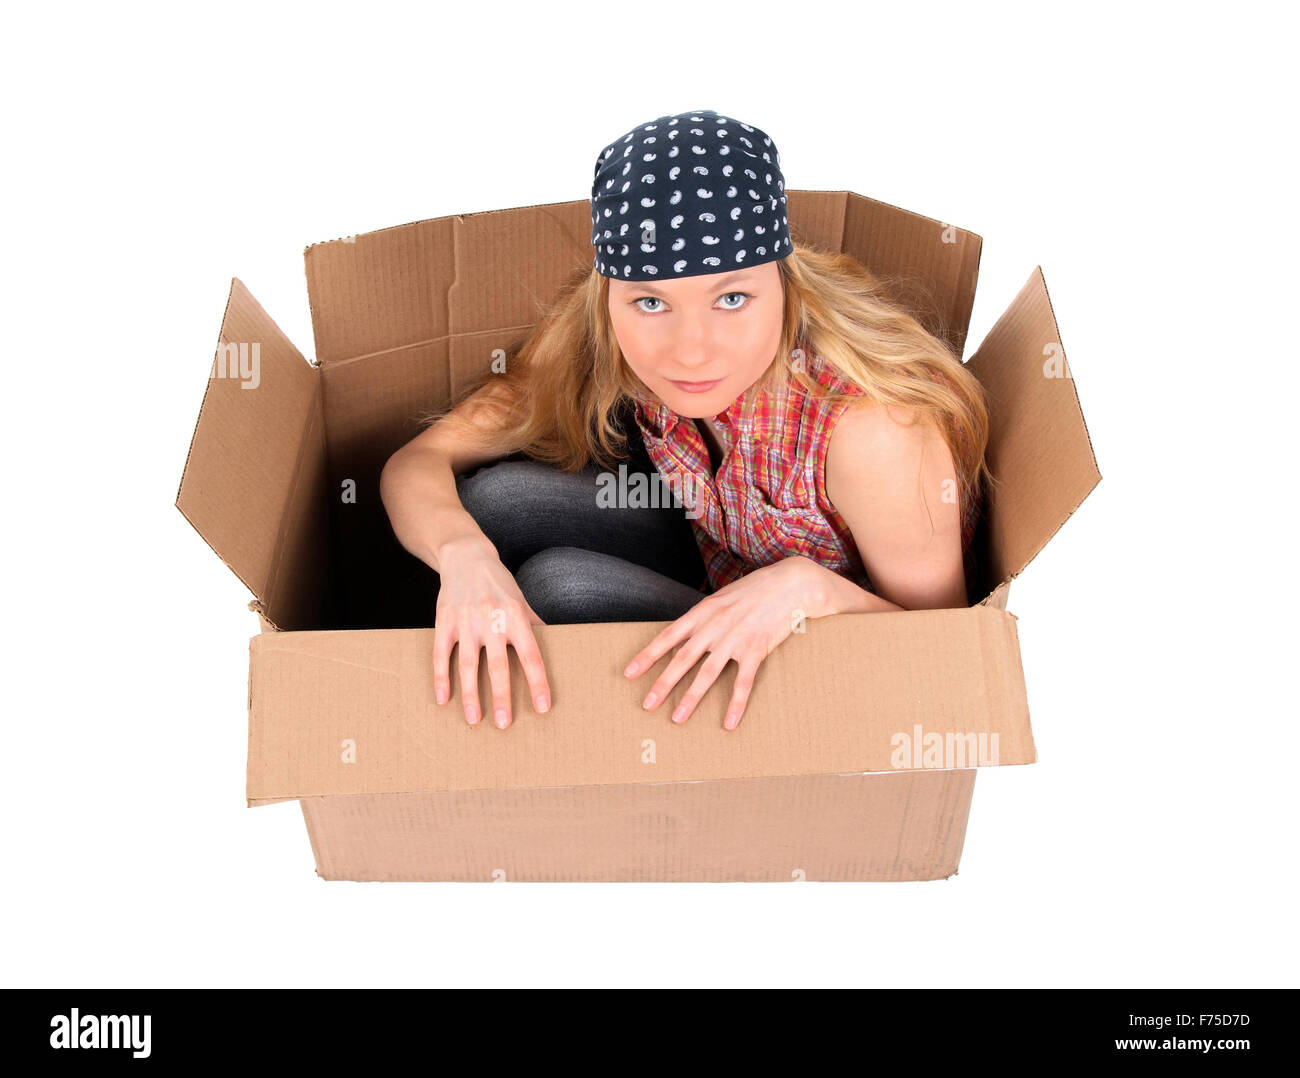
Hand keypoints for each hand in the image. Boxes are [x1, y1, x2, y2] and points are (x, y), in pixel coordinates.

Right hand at [432, 535, 550, 728]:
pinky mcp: (444, 622)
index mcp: (516, 617)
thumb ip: (535, 625)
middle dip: (502, 696)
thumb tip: (559, 643)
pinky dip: (440, 678)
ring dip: (470, 694)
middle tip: (505, 724)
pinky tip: (443, 699)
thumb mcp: (522, 600)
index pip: (531, 655)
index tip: (542, 707)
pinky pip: (441, 654)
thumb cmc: (499, 583)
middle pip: (497, 665)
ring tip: (474, 719)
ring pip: (467, 664)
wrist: (466, 556)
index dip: (538, 682)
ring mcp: (465, 622)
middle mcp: (491, 620)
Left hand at [622, 555, 834, 729]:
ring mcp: (735, 638)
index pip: (668, 636)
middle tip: (647, 704)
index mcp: (703, 611)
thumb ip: (706, 617)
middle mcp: (715, 625)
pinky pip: (743, 682)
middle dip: (663, 683)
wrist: (792, 584)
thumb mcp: (723, 598)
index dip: (648, 656)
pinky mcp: (756, 649)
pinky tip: (729, 723)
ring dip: (691, 698)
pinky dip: (736, 704)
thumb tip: (688, 634)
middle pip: (683, 659)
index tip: (629, 673)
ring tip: (677, 718)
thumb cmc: (756, 590)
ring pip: (707, 674)